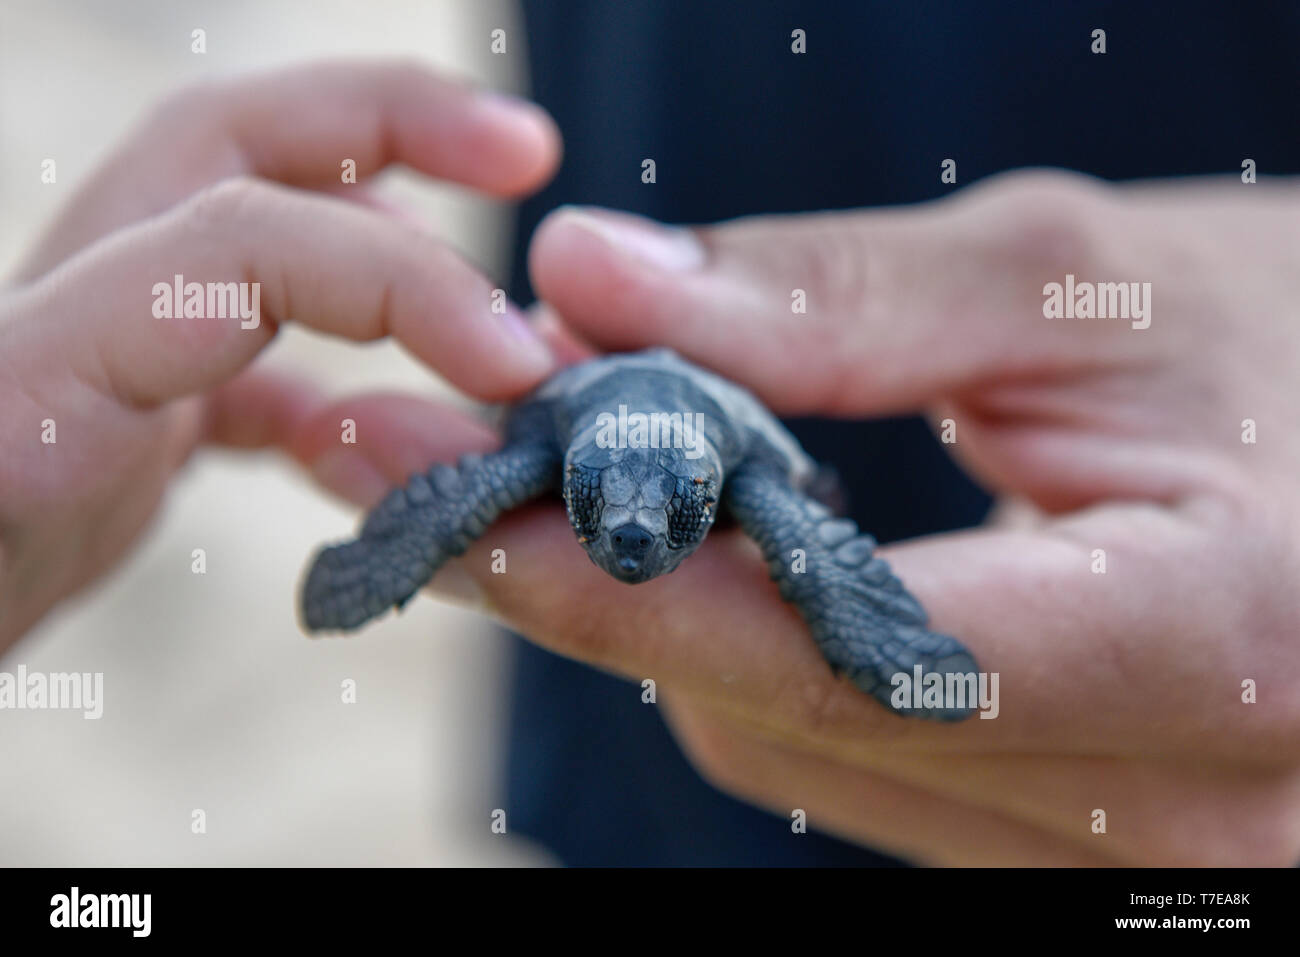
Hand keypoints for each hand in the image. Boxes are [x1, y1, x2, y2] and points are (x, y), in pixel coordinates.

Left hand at [0, 61, 560, 648]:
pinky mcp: (116, 422)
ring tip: (468, 269)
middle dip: (386, 123)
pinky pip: (240, 352)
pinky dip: (329, 359)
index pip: (237, 247)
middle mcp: (62, 324)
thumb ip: (60, 417)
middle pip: (230, 151)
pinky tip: (386, 424)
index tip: (514, 367)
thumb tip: (291, 413)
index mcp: (28, 359)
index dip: (399, 284)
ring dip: (369, 216)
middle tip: (521, 155)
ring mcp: (94, 363)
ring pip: (243, 227)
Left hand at [399, 171, 1294, 864]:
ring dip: (676, 613)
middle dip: (611, 584)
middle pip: (791, 721)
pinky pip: (849, 759)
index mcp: (1217, 643)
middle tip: (486, 451)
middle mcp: (1176, 803)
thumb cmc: (1289, 335)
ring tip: (606, 472)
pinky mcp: (1069, 831)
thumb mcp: (1082, 284)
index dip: (623, 582)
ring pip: (796, 753)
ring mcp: (1121, 846)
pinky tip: (732, 545)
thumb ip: (832, 296)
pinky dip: (758, 651)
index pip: (850, 656)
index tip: (451, 494)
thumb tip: (589, 281)